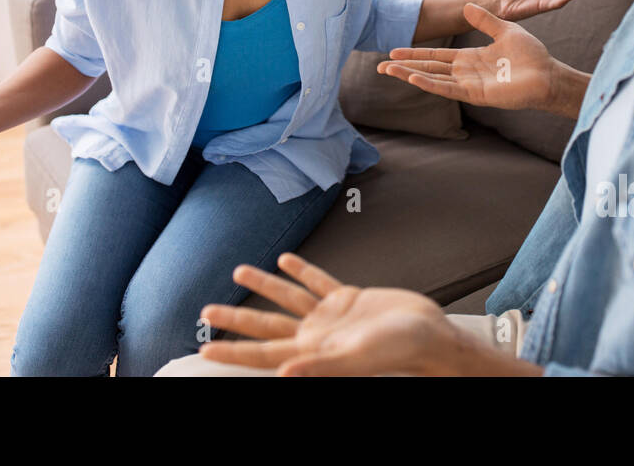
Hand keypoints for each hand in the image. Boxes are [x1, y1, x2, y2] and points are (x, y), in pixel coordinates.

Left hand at [199, 254, 455, 375]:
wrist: (431, 335)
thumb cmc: (397, 351)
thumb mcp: (356, 358)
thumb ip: (318, 366)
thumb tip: (282, 374)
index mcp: (313, 352)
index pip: (262, 353)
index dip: (232, 350)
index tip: (203, 346)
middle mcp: (316, 335)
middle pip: (266, 326)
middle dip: (236, 320)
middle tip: (206, 311)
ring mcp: (330, 316)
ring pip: (288, 299)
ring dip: (264, 285)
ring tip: (239, 272)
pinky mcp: (348, 299)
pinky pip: (317, 282)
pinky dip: (301, 271)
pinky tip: (286, 259)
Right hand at [377, 2, 556, 111]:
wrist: (548, 74)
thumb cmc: (531, 55)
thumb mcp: (504, 30)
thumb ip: (484, 21)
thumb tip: (467, 7)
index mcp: (469, 58)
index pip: (436, 56)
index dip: (414, 54)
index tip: (393, 52)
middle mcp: (465, 73)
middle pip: (428, 69)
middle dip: (404, 67)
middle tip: (380, 67)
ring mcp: (469, 84)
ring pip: (433, 79)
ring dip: (411, 75)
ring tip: (388, 72)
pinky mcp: (477, 94)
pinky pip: (449, 89)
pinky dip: (431, 84)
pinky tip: (414, 78)